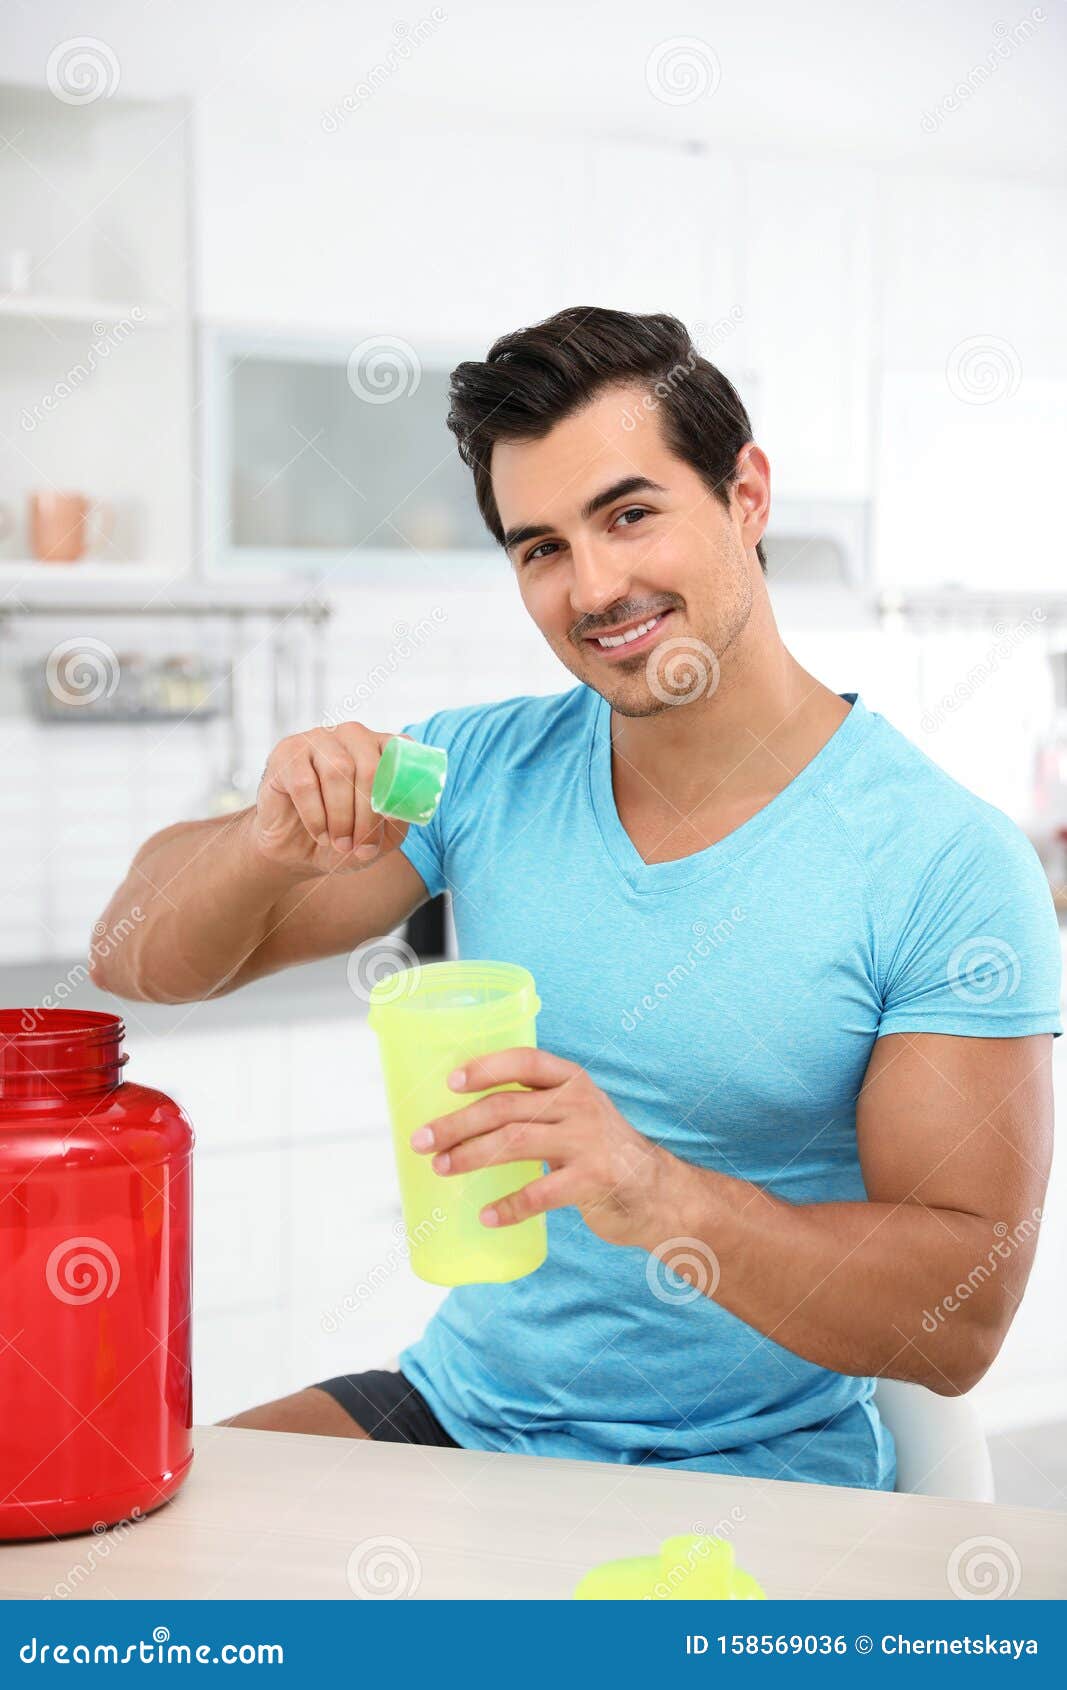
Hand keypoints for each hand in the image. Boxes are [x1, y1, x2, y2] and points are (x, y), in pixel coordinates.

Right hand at [250, 723, 410, 878]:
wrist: (297, 849)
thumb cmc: (344, 834)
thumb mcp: (380, 832)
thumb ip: (397, 816)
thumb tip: (399, 810)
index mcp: (380, 747)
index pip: (401, 749)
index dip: (402, 783)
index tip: (394, 819)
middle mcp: (352, 736)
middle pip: (369, 767)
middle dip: (368, 815)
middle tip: (362, 847)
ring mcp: (318, 740)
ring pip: (338, 772)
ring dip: (341, 817)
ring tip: (340, 844)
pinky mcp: (287, 754)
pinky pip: (305, 783)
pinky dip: (315, 816)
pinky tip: (319, 834)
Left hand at [410, 1047, 676, 1250]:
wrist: (657, 1192)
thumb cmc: (600, 1150)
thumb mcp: (577, 1114)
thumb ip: (536, 1107)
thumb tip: (463, 1116)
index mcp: (572, 1081)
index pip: (525, 1061)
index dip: (486, 1067)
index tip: (450, 1082)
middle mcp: (580, 1104)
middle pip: (506, 1106)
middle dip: (457, 1123)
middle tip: (422, 1140)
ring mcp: (588, 1141)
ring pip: (515, 1142)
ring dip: (470, 1156)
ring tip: (441, 1168)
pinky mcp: (594, 1180)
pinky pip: (540, 1193)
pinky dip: (509, 1206)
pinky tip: (487, 1216)